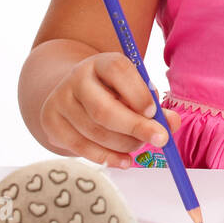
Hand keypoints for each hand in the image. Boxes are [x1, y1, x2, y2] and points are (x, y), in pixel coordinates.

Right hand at [40, 51, 181, 167]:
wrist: (73, 94)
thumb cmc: (112, 93)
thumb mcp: (133, 90)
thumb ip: (154, 105)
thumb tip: (172, 123)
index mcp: (101, 62)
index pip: (117, 69)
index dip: (137, 92)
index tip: (154, 111)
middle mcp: (77, 78)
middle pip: (103, 108)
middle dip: (135, 127)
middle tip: (160, 139)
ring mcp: (60, 100)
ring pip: (95, 131)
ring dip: (124, 144)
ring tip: (138, 145)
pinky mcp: (51, 122)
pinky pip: (81, 147)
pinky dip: (107, 157)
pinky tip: (124, 160)